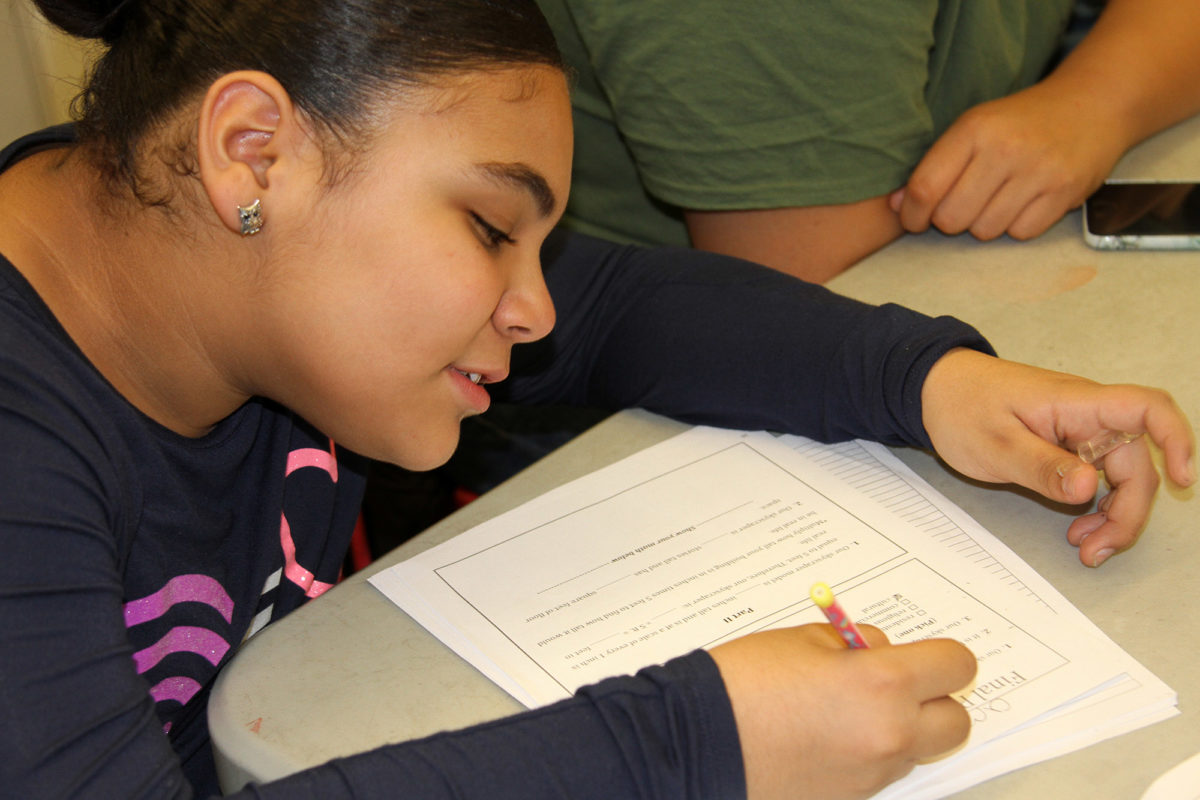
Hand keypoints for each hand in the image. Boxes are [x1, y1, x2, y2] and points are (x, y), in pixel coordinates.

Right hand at [709, 624, 974, 799]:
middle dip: (933, 700)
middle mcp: (890, 735)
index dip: (940, 656)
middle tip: (895, 684)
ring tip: (845, 710)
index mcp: (883, 684)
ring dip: (900, 728)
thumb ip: (854, 643)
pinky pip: (882, 772)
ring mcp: (872, 775)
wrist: (697, 742)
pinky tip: (826, 736)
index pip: (957, 665)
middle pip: (956, 721)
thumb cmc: (743, 683)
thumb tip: (877, 652)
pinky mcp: (851, 798)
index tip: (920, 655)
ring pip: (918, 750)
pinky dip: (869, 753)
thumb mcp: (804, 638)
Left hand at [890, 82, 1127, 241]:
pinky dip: (1017, 226)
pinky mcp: (1065, 192)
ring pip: (984, 230)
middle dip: (949, 220)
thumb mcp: (975, 127)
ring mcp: (1038, 172)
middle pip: (951, 218)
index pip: (925, 188)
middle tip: (962, 205)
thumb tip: (895, 206)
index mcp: (975, 128)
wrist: (1094, 104)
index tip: (914, 220)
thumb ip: (935, 165)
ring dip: (984, 223)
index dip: (912, 214)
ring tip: (997, 198)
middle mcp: (1006, 149)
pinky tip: (1024, 201)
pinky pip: (1020, 234)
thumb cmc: (1021, 121)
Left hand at [921, 349, 1194, 566]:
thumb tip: (1089, 488)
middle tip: (1097, 550)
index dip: (1174, 439)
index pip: (1146, 408)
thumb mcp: (994, 442)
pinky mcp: (1066, 445)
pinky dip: (1094, 505)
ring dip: (1113, 514)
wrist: (932, 389)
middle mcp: (1086, 415)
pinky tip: (1078, 527)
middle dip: (1128, 510)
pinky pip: (1097, 477)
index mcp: (1075, 403)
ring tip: (1087, 547)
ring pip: (1120, 475)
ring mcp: (1077, 431)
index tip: (1180, 479)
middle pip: (1136, 461)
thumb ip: (1041, 466)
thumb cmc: (960, 405)